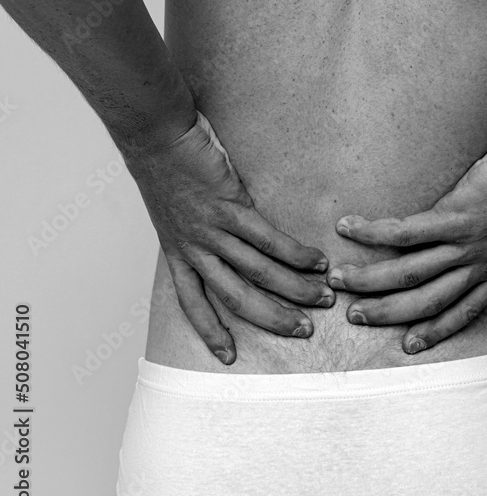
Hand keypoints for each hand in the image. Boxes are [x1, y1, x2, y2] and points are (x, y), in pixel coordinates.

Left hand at [122, 111, 333, 364]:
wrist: (155, 137)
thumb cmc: (165, 167)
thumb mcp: (174, 211)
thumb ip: (198, 232)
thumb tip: (225, 243)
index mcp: (177, 253)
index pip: (192, 304)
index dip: (211, 331)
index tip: (228, 357)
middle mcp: (193, 249)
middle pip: (235, 298)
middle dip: (272, 318)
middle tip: (304, 331)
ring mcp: (211, 230)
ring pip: (256, 272)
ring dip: (293, 288)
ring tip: (322, 297)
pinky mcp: (228, 207)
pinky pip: (266, 238)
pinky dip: (294, 252)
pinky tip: (316, 260)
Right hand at [326, 140, 486, 353]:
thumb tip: (486, 239)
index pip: (462, 311)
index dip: (435, 331)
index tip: (409, 345)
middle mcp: (479, 266)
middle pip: (426, 300)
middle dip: (387, 312)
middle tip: (354, 315)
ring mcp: (467, 244)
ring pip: (411, 272)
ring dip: (371, 279)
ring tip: (339, 278)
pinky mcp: (455, 216)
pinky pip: (407, 232)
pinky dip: (375, 233)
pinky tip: (350, 228)